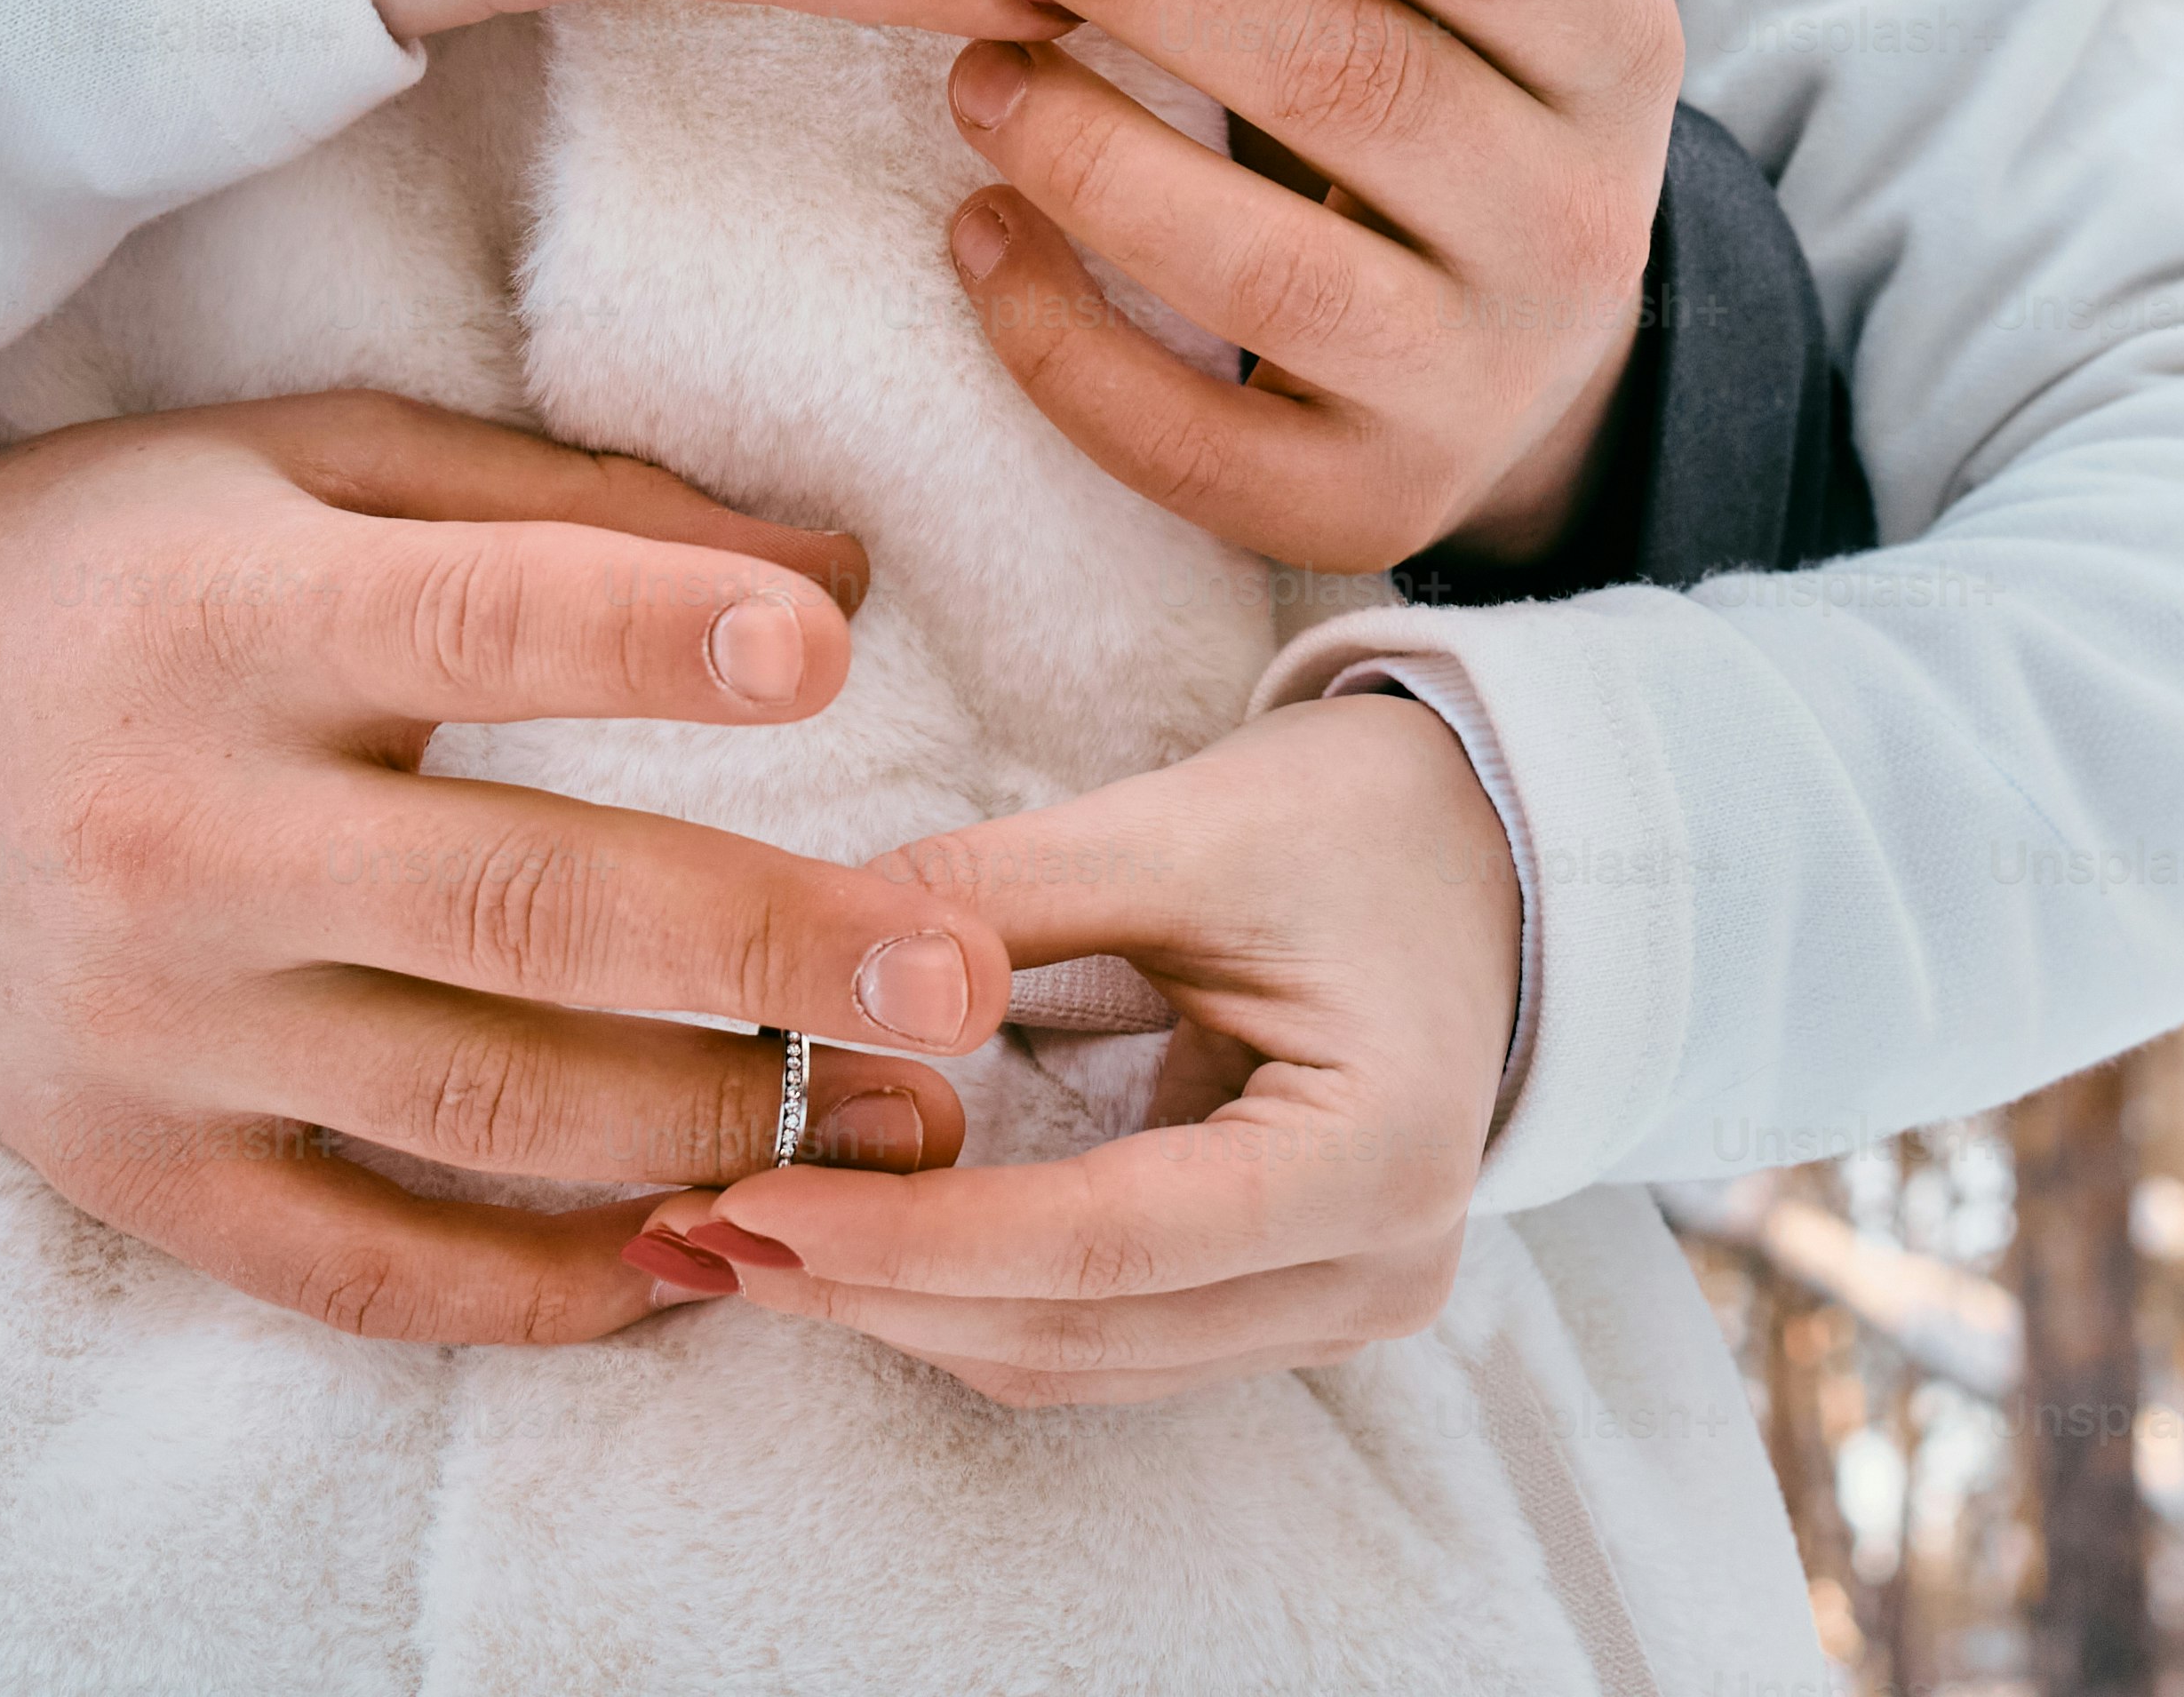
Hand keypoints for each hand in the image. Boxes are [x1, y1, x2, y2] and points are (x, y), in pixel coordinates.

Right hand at [0, 391, 1018, 1347]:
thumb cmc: (98, 561)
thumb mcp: (297, 466)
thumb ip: (564, 503)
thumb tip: (839, 558)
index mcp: (229, 620)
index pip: (472, 625)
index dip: (654, 629)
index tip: (833, 642)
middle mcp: (189, 833)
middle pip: (522, 909)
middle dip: (770, 952)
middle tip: (966, 980)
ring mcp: (158, 1025)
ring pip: (478, 1109)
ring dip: (716, 1130)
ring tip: (904, 1128)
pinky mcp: (133, 1166)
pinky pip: (363, 1263)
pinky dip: (542, 1288)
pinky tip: (703, 1263)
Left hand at [630, 688, 1521, 1401]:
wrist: (1501, 853)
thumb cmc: (1361, 822)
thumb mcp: (1182, 826)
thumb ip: (997, 898)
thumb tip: (790, 955)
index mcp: (1374, 1149)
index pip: (1099, 1240)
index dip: (907, 1235)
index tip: (739, 1196)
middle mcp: (1376, 1267)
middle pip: (1071, 1329)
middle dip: (865, 1287)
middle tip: (682, 1229)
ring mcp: (1339, 1306)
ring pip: (1070, 1362)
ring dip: (892, 1310)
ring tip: (717, 1243)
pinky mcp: (1285, 1305)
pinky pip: (1096, 1341)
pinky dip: (960, 1302)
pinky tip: (836, 1248)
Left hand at [914, 0, 1684, 572]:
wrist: (1518, 351)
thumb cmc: (1425, 94)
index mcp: (1613, 45)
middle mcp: (1576, 223)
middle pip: (1348, 74)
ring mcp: (1478, 382)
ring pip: (1261, 271)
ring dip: (1086, 150)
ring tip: (969, 63)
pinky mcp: (1368, 504)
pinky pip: (1188, 440)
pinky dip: (1057, 336)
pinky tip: (975, 229)